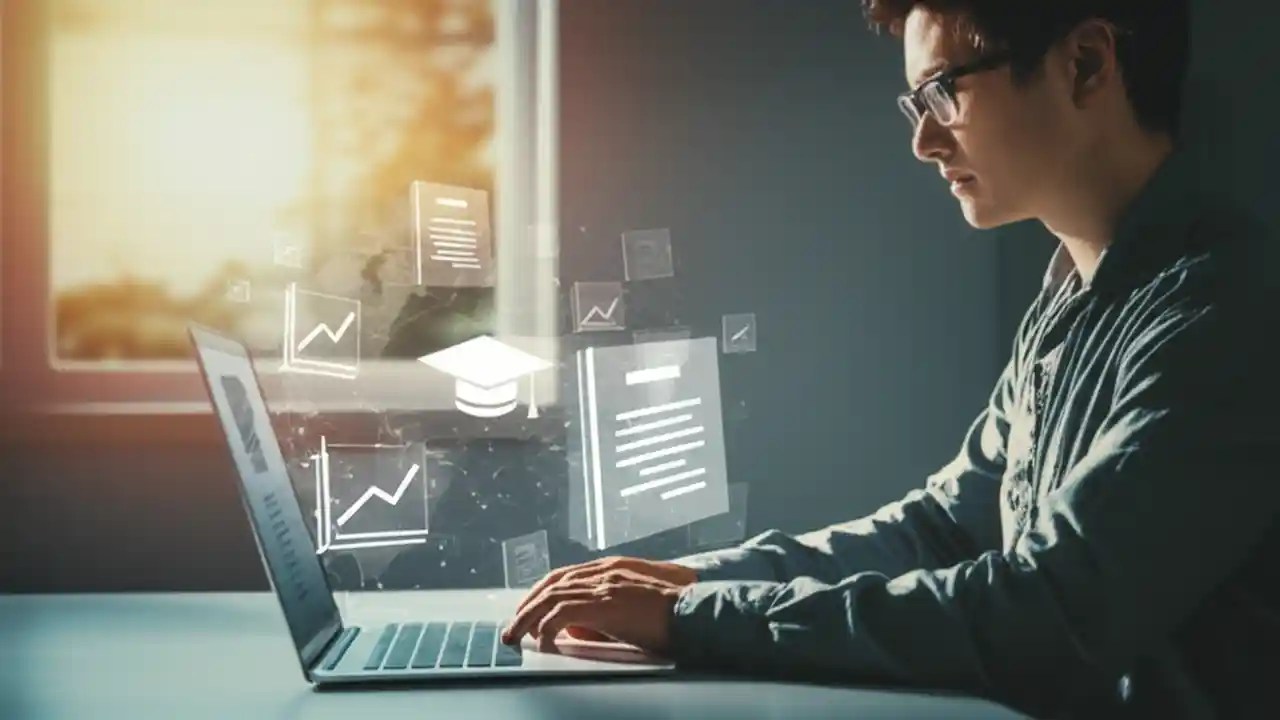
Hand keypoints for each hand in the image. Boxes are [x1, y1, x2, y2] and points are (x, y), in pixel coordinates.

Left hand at [509, 556, 697, 641]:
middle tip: (513, 627)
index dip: (540, 593)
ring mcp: (604, 585)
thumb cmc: (670, 615)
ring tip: (516, 636)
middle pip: (551, 583)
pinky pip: (562, 614)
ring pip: (551, 597)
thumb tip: (571, 630)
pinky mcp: (604, 603)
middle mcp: (603, 571)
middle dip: (527, 605)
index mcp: (611, 567)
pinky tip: (543, 642)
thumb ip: (601, 614)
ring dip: (528, 618)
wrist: (694, 612)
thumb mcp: (630, 609)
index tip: (527, 610)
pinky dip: (546, 627)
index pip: (563, 576)